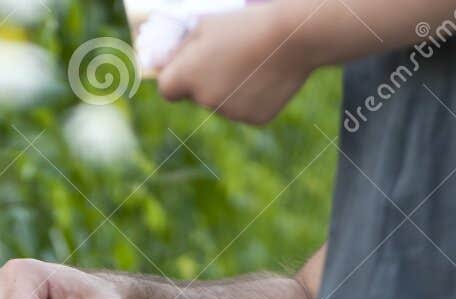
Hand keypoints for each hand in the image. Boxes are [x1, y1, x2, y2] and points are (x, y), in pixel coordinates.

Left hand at [157, 8, 310, 124]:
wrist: (292, 36)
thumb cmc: (246, 24)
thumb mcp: (206, 24)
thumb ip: (181, 48)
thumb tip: (163, 64)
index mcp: (188, 76)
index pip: (167, 89)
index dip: (175, 76)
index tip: (186, 65)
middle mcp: (205, 100)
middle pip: (196, 96)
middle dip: (205, 79)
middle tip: (229, 54)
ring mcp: (230, 113)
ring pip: (222, 103)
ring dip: (230, 87)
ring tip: (252, 61)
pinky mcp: (254, 119)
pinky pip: (246, 108)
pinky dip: (252, 96)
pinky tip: (265, 75)